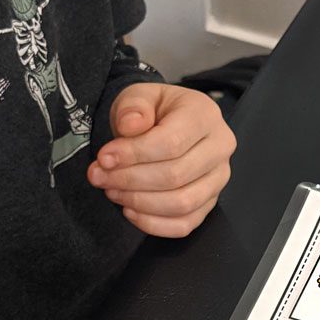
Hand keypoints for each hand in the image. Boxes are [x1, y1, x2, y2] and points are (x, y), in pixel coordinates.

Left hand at [88, 83, 235, 236]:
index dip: (133, 155)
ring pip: (182, 203)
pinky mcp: (209, 202)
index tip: (104, 158)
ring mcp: (218, 178)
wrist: (166, 124)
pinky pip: (185, 224)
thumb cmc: (154, 112)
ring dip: (139, 202)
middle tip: (100, 176)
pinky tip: (130, 210)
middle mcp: (219, 147)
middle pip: (176, 175)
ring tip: (113, 191)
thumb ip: (133, 107)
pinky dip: (153, 224)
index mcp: (205, 115)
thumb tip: (131, 125)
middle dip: (130, 180)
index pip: (171, 143)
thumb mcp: (138, 96)